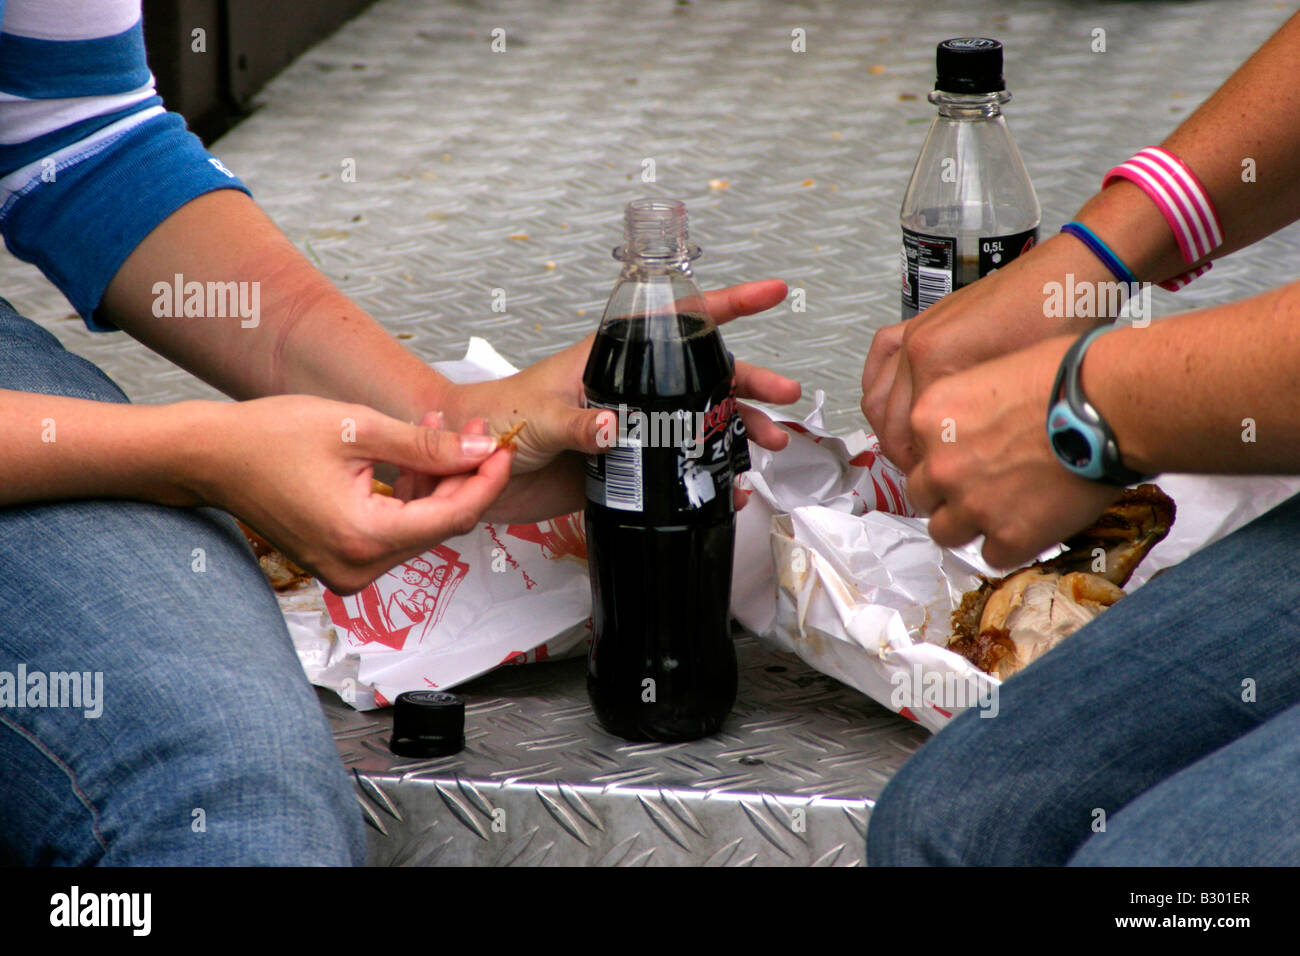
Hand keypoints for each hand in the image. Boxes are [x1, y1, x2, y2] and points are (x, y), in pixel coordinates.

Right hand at [192, 395, 512, 593]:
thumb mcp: (358, 428)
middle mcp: (358, 567)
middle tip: (474, 431)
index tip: (504, 449)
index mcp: (364, 538)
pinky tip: (411, 454)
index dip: (487, 481)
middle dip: (462, 476)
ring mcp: (348, 569)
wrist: (210, 457)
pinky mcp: (342, 559)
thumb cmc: (268, 438)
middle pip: (439, 523)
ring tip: (437, 431)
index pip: (453, 516)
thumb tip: (481, 453)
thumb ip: (427, 447)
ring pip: (419, 526)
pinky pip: (394, 529)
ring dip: (435, 481)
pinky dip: (409, 495)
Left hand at [425, 279, 801, 521]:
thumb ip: (576, 422)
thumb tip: (614, 428)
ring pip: (697, 423)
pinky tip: (726, 489)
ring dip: (735, 432)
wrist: (469, 469)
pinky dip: (706, 476)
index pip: (679, 321)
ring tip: (767, 446)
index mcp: (611, 359)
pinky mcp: (624, 468)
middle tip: (785, 398)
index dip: (728, 305)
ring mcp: (631, 429)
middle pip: (703, 378)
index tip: (771, 293)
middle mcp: (629, 390)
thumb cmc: (495, 419)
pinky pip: (676, 469)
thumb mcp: (537, 415)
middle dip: (749, 384)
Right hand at [862, 235, 1108, 470]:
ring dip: (886, 427)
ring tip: (909, 448)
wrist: (1066, 275)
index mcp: (938, 361)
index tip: (939, 480)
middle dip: (902, 454)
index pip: (912, 432)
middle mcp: (918, 345)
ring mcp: (916, 331)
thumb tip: (963, 457)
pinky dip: (875, 383)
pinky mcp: (922, 320)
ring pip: (877, 395)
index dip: (924, 465)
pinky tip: (885, 402)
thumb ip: (979, 423)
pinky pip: (879, 355)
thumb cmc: (1058, 321)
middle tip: (925, 475)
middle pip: (889, 420)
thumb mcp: (1022, 387)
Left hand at [904, 335, 1120, 568]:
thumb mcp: (993, 375)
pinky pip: (993, 556)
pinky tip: (1032, 525)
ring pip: (944, 533)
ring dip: (968, 526)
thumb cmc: (1066, 378)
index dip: (943, 460)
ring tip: (1000, 512)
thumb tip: (974, 433)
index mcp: (930, 418)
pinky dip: (1010, 545)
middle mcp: (941, 465)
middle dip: (947, 495)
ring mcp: (972, 505)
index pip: (917, 454)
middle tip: (980, 488)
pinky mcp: (1009, 536)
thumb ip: (968, 413)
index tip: (965, 460)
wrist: (1110, 405)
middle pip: (922, 496)